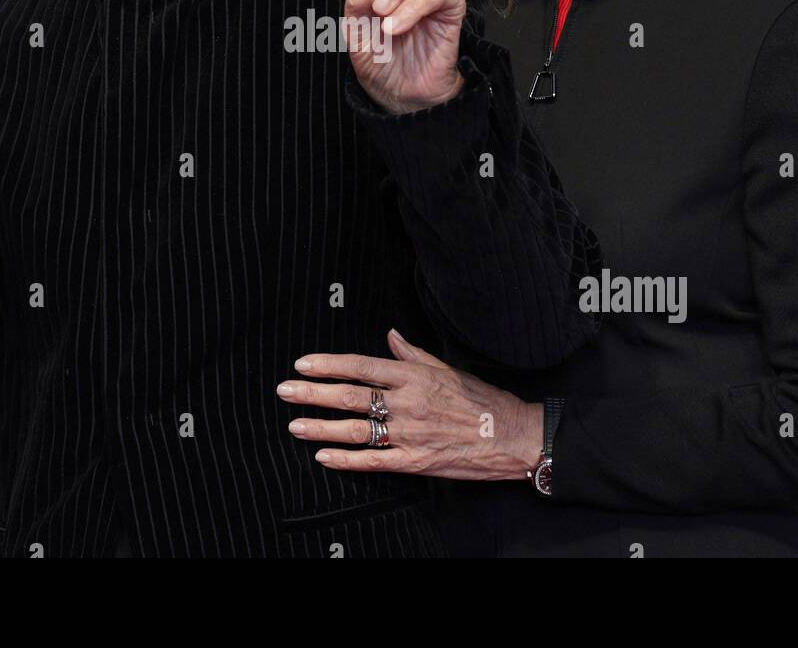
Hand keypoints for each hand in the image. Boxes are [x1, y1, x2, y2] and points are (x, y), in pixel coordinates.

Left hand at [276, 330, 543, 480]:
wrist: (512, 435)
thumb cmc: (482, 400)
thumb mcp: (447, 367)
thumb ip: (413, 353)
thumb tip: (390, 335)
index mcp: (414, 376)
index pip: (361, 366)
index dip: (328, 364)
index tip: (302, 364)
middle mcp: (407, 403)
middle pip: (350, 396)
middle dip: (313, 393)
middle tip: (285, 390)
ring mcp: (409, 434)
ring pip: (355, 430)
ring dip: (321, 427)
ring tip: (295, 425)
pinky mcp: (416, 462)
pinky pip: (374, 461)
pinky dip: (346, 460)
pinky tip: (324, 457)